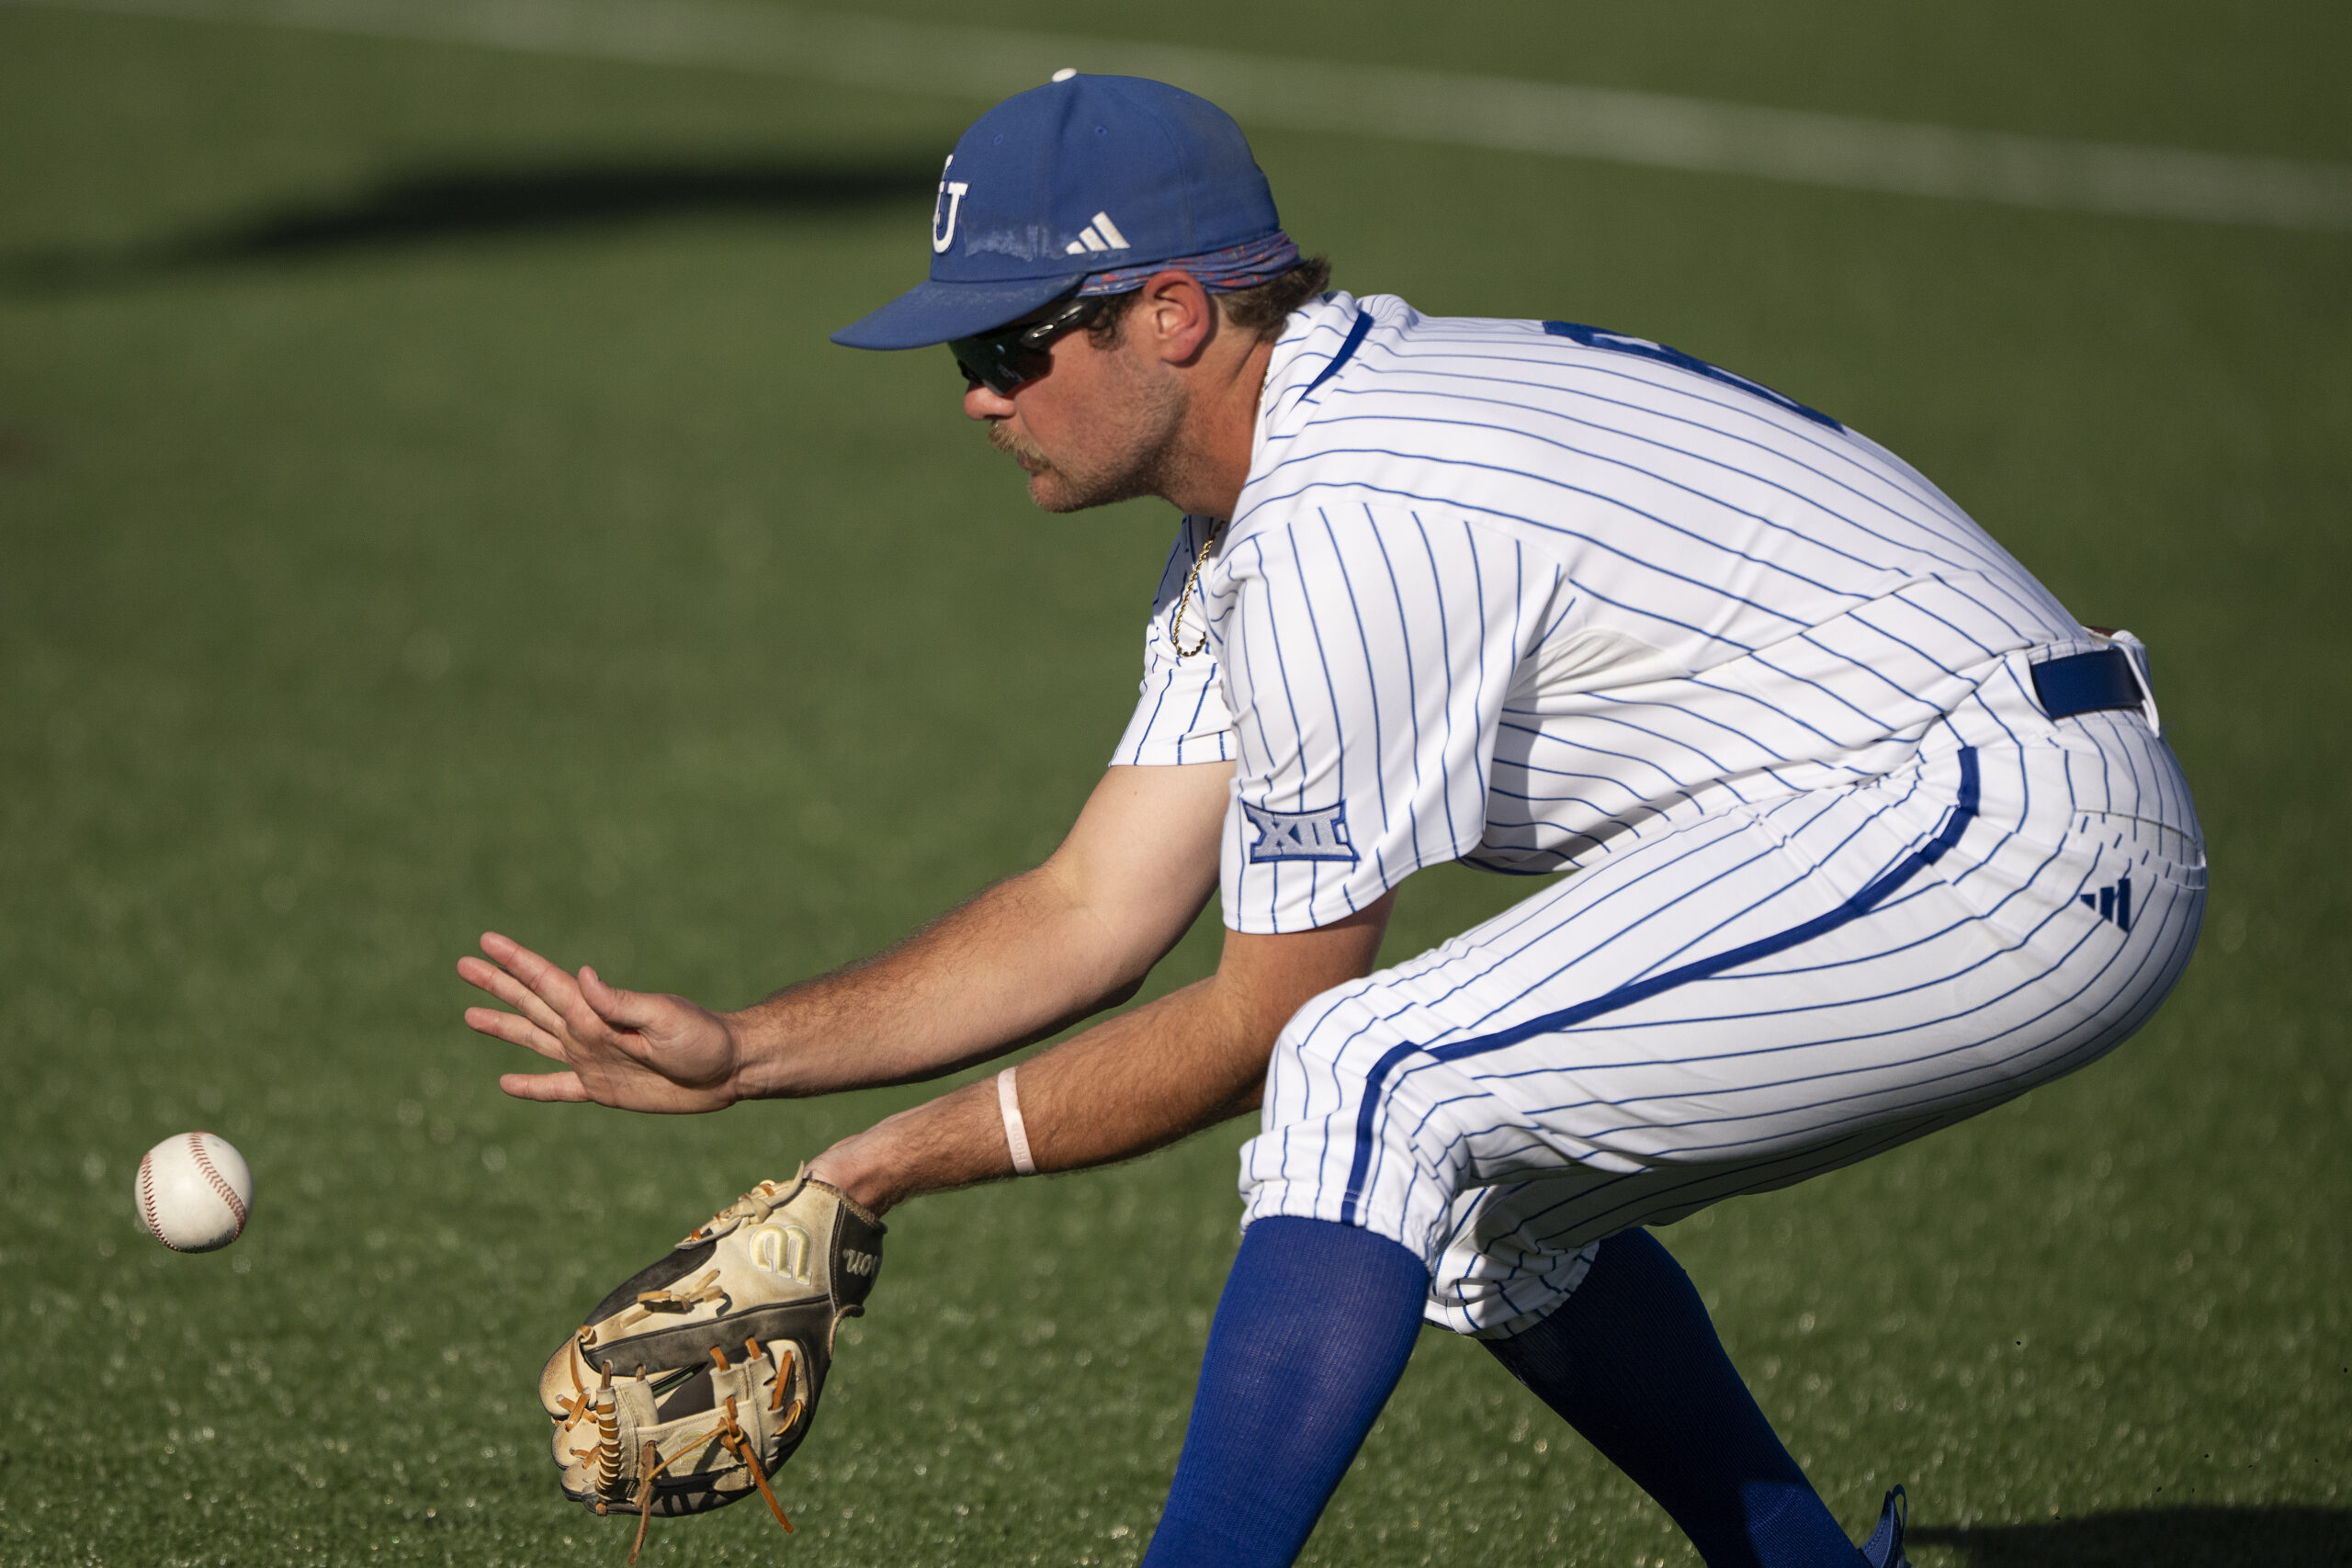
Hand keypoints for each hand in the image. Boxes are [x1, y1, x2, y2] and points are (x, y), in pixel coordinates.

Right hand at [459, 931, 741, 1111]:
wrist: (727, 1069)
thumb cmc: (702, 1038)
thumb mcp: (664, 1017)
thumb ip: (620, 1002)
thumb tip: (583, 974)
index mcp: (596, 1010)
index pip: (546, 981)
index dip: (516, 963)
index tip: (486, 942)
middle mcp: (586, 1031)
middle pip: (531, 1004)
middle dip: (498, 985)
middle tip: (463, 964)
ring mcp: (591, 1058)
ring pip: (535, 1040)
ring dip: (504, 1026)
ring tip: (470, 1015)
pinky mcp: (601, 1088)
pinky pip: (557, 1087)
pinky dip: (532, 1086)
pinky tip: (506, 1083)